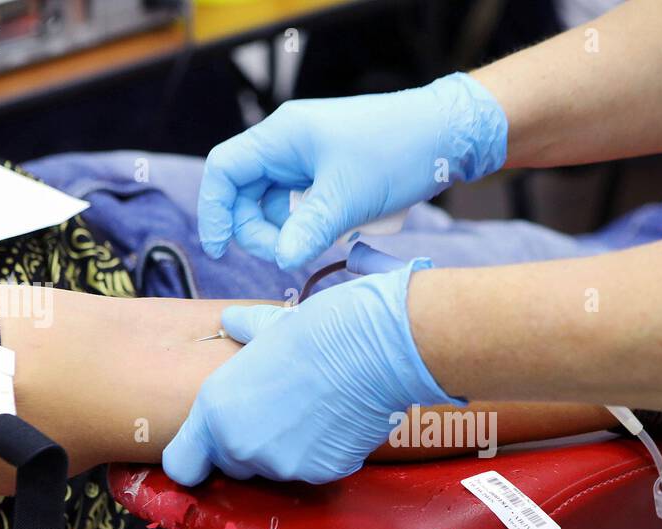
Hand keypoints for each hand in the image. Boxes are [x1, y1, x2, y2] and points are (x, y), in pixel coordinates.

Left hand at [163, 260, 457, 484]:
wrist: (372, 349)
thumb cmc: (317, 330)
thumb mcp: (268, 326)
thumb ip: (243, 332)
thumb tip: (231, 321)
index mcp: (216, 410)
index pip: (182, 465)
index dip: (197, 458)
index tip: (211, 450)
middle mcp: (241, 446)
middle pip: (234, 467)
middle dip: (249, 448)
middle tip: (278, 413)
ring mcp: (283, 466)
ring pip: (276, 471)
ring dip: (288, 451)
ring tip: (313, 411)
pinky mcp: (322, 474)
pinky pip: (315, 470)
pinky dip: (324, 453)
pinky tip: (338, 421)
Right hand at [198, 72, 506, 269]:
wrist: (446, 136)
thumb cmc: (398, 150)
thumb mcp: (349, 195)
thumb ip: (310, 230)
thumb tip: (281, 260)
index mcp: (283, 136)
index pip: (225, 170)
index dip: (215, 211)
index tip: (220, 248)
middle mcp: (290, 145)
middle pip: (246, 192)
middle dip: (256, 229)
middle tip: (285, 255)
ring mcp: (310, 160)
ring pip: (276, 204)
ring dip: (285, 231)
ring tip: (314, 246)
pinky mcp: (331, 175)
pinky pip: (305, 207)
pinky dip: (310, 226)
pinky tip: (332, 237)